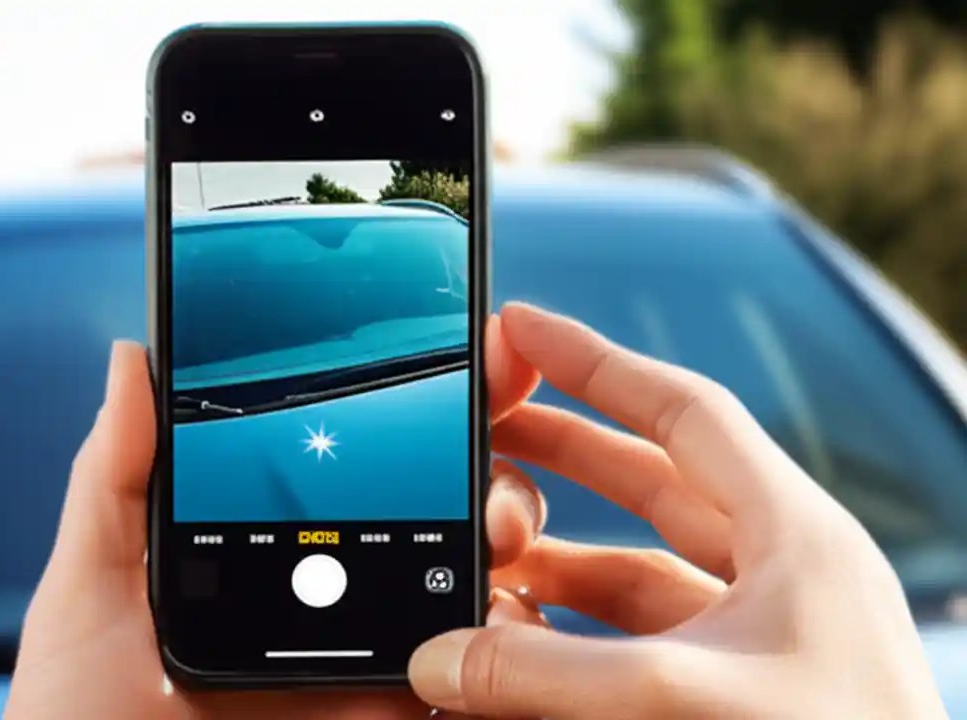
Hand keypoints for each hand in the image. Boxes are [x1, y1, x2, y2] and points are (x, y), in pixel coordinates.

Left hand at [4, 342, 543, 718]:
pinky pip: (466, 673)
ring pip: (468, 578)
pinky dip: (499, 635)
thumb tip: (132, 360)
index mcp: (263, 546)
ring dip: (503, 530)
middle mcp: (325, 592)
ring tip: (498, 523)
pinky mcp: (388, 710)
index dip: (411, 407)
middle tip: (491, 427)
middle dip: (483, 459)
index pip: (348, 461)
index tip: (460, 349)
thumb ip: (113, 478)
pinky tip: (500, 601)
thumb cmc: (75, 713)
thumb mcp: (88, 588)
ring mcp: (362, 654)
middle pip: (431, 506)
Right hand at [408, 302, 945, 718]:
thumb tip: (442, 661)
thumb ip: (549, 675)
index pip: (684, 412)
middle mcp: (774, 578)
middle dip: (561, 450)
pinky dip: (571, 632)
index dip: (598, 363)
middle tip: (486, 427)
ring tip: (483, 549)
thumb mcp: (684, 699)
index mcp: (793, 538)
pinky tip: (519, 638)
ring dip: (554, 557)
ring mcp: (752, 640)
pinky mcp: (727, 695)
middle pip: (649, 480)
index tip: (526, 330)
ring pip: (632, 568)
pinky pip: (632, 642)